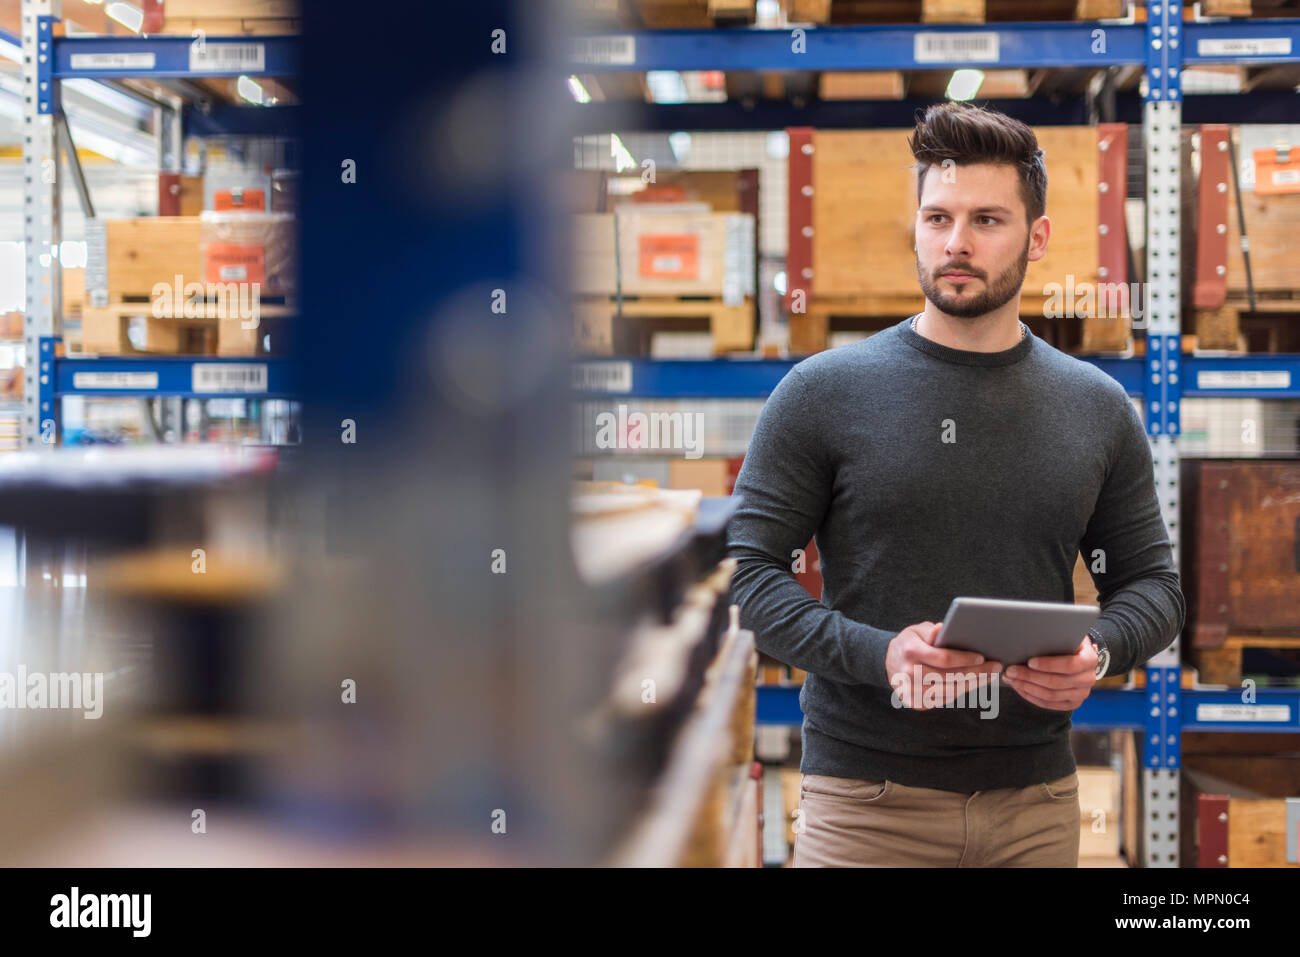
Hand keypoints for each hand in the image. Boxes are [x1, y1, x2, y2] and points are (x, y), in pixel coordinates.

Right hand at [886, 621, 1002, 709]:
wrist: (888, 664)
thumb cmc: (909, 644)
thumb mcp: (916, 631)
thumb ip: (931, 631)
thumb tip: (943, 629)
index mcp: (910, 652)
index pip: (944, 658)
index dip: (965, 659)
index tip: (982, 657)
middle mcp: (909, 673)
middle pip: (951, 677)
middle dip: (977, 673)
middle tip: (995, 668)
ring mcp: (911, 691)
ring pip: (950, 691)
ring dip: (973, 685)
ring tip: (989, 677)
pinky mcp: (916, 703)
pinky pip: (944, 699)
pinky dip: (960, 692)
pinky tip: (973, 684)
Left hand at [1002, 637, 1097, 710]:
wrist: (1077, 656)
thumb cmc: (1067, 642)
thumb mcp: (1065, 634)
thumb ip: (1054, 637)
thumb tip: (1030, 637)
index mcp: (1090, 659)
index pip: (1070, 665)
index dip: (1049, 664)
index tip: (1030, 661)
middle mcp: (1089, 678)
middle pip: (1057, 682)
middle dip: (1030, 677)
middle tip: (1011, 671)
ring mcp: (1082, 693)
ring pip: (1051, 695)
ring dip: (1027, 687)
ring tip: (1011, 679)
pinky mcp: (1073, 703)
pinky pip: (1050, 704)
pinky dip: (1032, 697)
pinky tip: (1019, 688)